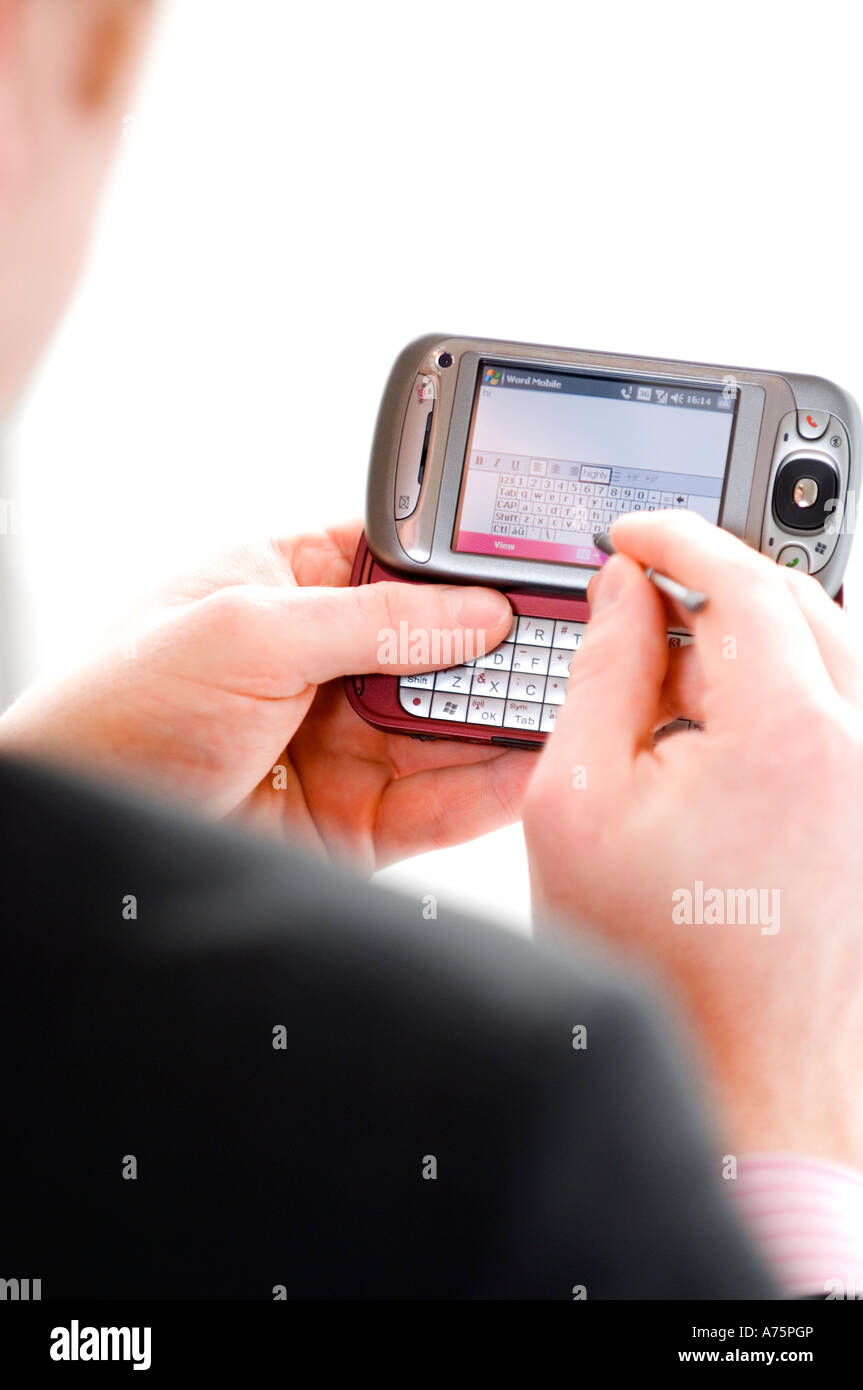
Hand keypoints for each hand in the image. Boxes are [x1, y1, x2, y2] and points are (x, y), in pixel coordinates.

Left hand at [0, 522, 533, 870]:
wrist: (77, 836)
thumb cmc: (118, 711)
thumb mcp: (243, 635)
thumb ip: (368, 620)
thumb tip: (477, 611)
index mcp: (285, 583)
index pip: (401, 557)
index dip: (469, 565)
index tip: (537, 572)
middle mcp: (322, 660)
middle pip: (443, 645)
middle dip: (507, 647)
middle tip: (580, 644)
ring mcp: (341, 740)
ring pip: (452, 724)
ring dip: (511, 716)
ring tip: (582, 704)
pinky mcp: (354, 817)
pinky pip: (439, 801)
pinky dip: (490, 790)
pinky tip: (536, 768)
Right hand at [522, 509, 862, 1169]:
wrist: (739, 1072)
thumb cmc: (656, 961)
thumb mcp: (578, 798)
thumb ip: (603, 669)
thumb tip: (623, 594)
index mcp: (791, 732)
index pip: (743, 578)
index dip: (677, 538)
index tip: (633, 534)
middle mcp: (858, 746)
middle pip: (796, 602)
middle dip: (711, 589)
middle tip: (636, 611)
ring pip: (821, 653)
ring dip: (742, 646)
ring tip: (661, 702)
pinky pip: (833, 710)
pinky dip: (771, 697)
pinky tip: (706, 746)